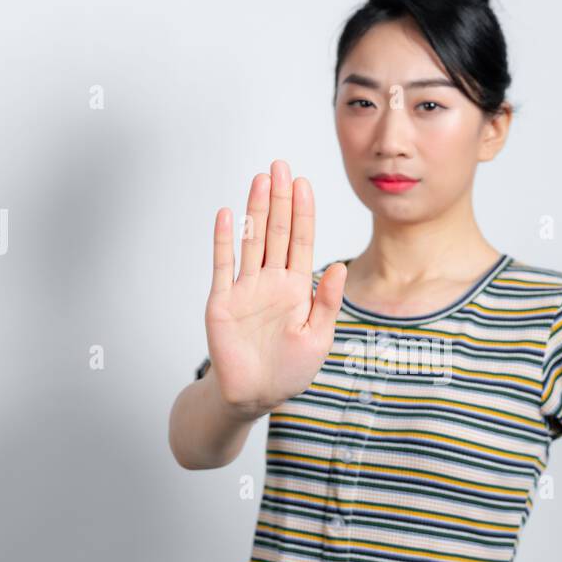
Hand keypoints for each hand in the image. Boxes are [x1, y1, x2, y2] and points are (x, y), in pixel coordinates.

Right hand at [204, 160, 347, 414]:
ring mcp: (246, 288)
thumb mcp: (318, 338)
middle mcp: (272, 281)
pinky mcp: (223, 301)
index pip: (302, 241)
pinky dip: (224, 240)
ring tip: (260, 179)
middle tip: (281, 165)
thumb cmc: (290, 371)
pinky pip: (223, 265)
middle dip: (280, 199)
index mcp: (298, 288)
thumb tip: (338, 266)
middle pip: (276, 232)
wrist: (254, 395)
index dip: (303, 212)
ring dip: (255, 210)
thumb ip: (326, 302)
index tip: (304, 183)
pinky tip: (228, 214)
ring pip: (252, 240)